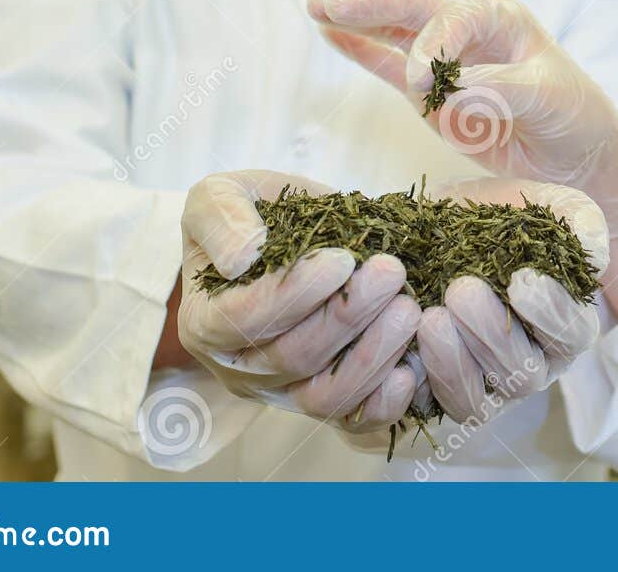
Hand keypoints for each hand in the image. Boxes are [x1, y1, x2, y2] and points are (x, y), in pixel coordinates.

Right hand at [178, 169, 421, 432]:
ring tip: (409, 307)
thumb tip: (242, 257)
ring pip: (325, 397)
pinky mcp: (326, 402)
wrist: (288, 234)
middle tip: (392, 272)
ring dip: (373, 354)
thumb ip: (222, 216)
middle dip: (347, 315)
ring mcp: (285, 392)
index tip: (342, 259)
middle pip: (293, 358)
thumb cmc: (251, 216)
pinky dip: (386, 403)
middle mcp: (241, 369)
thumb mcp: (220, 194)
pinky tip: (412, 367)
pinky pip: (355, 422)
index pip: (244, 321)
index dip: (295, 294)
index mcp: (206, 321)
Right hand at [307, 0, 617, 234]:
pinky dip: (361, 50)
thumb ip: (502, 91)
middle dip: (370, 4)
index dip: (431, 43)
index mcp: (502, 19)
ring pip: (394, 33)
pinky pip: (389, 67)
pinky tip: (330, 34)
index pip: (454, 17)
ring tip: (314, 5)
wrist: (585, 159)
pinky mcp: (433, 95)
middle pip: (413, 10)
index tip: (420, 80)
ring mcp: (448, 62)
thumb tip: (449, 89)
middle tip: (324, 0)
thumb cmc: (579, 118)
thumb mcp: (551, 101)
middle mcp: (471, 32)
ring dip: (355, 19)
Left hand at [413, 178, 608, 424]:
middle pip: (522, 375)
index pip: (570, 336)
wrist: (447, 218)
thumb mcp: (550, 206)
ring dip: (452, 363)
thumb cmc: (510, 216)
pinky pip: (423, 406)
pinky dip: (411, 381)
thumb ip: (579, 222)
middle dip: (492, 334)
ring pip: (474, 402)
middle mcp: (528, 366)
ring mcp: (480, 385)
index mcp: (564, 327)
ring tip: (430, 317)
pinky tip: (403, 344)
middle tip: (461, 290)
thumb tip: (591, 248)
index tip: (521, 280)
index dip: (549, 313)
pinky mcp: (432, 390)